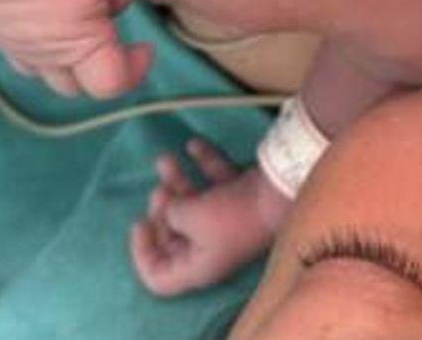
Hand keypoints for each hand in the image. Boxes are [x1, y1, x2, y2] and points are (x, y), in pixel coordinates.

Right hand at [0, 0, 151, 98]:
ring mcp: (2, 42)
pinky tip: (22, 10)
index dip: (133, 70)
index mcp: (79, 48)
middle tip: (104, 39)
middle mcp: (39, 55)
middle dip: (91, 69)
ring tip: (62, 27)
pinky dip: (15, 34)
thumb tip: (108, 7)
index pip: (110, 83)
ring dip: (52, 56)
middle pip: (69, 84)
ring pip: (31, 66)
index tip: (143, 49)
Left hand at [130, 138, 286, 295]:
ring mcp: (226, 223)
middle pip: (173, 237)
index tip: (141, 222)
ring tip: (165, 159)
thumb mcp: (189, 217)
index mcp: (196, 266)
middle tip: (159, 190)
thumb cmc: (231, 215)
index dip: (141, 253)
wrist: (280, 193)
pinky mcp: (239, 199)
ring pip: (193, 205)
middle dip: (160, 210)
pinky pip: (216, 184)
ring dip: (176, 182)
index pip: (158, 277)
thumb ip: (170, 213)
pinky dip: (204, 165)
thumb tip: (172, 207)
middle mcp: (210, 249)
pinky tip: (193, 145)